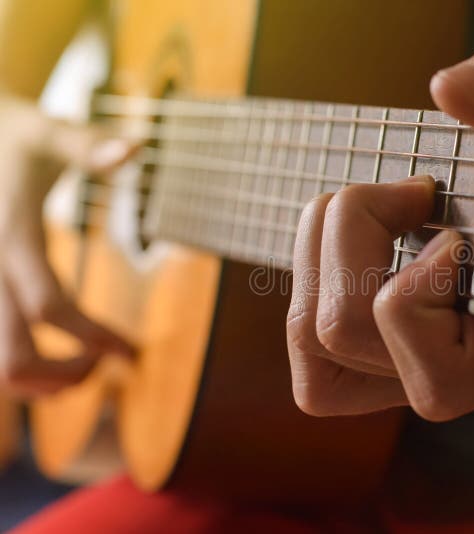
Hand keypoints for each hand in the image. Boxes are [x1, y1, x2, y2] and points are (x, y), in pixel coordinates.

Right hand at [0, 95, 135, 396]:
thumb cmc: (10, 136)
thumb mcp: (47, 131)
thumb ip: (87, 145)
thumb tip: (137, 146)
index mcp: (11, 237)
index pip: (52, 308)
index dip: (96, 338)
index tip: (133, 353)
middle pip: (11, 357)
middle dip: (62, 376)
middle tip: (101, 364)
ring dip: (37, 382)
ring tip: (79, 364)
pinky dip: (16, 368)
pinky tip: (47, 354)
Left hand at [287, 35, 473, 419]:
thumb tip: (452, 92)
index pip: (438, 381)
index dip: (420, 287)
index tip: (454, 228)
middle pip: (345, 335)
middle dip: (355, 232)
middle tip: (417, 192)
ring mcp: (424, 371)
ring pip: (313, 336)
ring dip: (326, 243)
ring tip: (389, 205)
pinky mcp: (386, 355)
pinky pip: (310, 344)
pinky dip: (313, 271)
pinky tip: (364, 236)